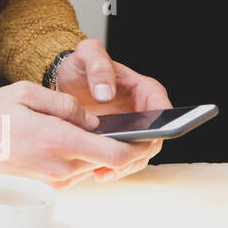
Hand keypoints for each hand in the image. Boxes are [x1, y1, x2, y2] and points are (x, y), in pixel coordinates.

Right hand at [0, 80, 160, 188]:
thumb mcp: (24, 93)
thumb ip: (64, 104)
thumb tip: (91, 119)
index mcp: (59, 141)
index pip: (116, 154)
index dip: (138, 147)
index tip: (146, 136)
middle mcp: (61, 167)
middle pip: (107, 161)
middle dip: (115, 145)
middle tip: (113, 127)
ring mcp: (54, 182)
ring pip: (90, 166)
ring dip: (92, 151)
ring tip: (79, 131)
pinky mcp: (46, 188)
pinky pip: (73, 172)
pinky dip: (75, 158)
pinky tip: (58, 143)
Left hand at [53, 39, 167, 181]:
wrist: (63, 78)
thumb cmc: (80, 64)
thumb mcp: (87, 54)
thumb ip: (98, 67)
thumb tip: (106, 94)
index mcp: (145, 90)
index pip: (163, 112)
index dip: (158, 128)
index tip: (142, 140)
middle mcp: (144, 111)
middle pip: (153, 140)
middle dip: (137, 154)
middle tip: (117, 162)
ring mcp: (132, 128)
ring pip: (138, 154)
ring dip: (124, 165)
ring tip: (103, 172)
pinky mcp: (118, 139)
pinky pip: (121, 157)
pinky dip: (113, 166)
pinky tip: (96, 172)